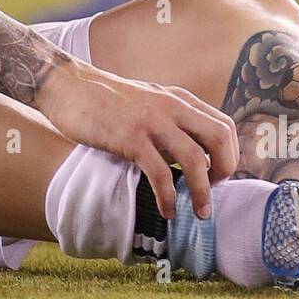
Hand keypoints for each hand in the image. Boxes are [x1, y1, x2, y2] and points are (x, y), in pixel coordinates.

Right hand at [37, 61, 238, 219]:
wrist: (68, 86)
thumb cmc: (105, 100)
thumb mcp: (147, 101)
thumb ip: (169, 122)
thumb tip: (189, 156)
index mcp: (178, 99)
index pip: (224, 125)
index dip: (230, 154)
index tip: (218, 176)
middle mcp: (172, 107)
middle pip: (220, 138)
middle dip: (226, 170)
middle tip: (214, 192)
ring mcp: (152, 122)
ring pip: (195, 159)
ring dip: (202, 192)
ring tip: (199, 213)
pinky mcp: (131, 138)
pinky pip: (161, 173)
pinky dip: (168, 197)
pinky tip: (166, 210)